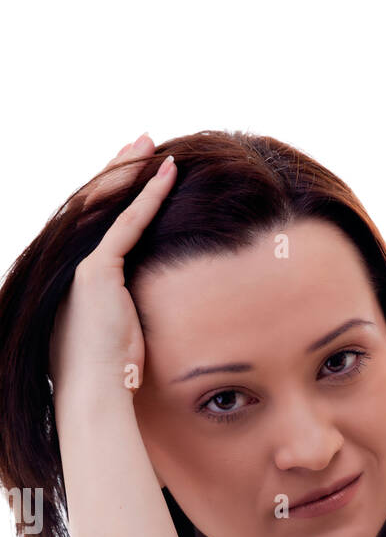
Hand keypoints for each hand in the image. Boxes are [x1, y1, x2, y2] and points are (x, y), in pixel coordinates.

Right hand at [48, 134, 175, 408]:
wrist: (95, 396)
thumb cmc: (110, 377)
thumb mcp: (121, 331)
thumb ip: (127, 307)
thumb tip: (147, 307)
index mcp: (70, 275)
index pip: (94, 221)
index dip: (113, 191)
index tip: (134, 170)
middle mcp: (67, 263)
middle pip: (96, 202)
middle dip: (120, 168)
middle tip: (144, 140)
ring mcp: (78, 266)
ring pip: (108, 204)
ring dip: (132, 170)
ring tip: (153, 143)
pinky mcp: (96, 272)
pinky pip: (127, 224)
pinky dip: (149, 197)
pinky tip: (168, 174)